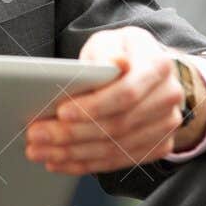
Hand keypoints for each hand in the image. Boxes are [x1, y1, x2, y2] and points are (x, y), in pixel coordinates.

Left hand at [24, 26, 186, 174]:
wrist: (149, 71)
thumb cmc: (122, 52)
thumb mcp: (110, 41)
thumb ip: (107, 52)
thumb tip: (115, 63)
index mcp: (158, 66)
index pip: (126, 93)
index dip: (93, 106)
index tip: (62, 113)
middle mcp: (168, 97)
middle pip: (118, 125)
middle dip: (72, 134)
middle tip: (37, 135)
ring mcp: (167, 125)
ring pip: (116, 148)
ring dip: (73, 154)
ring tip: (41, 151)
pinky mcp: (159, 146)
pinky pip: (119, 161)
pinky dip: (86, 164)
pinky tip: (60, 162)